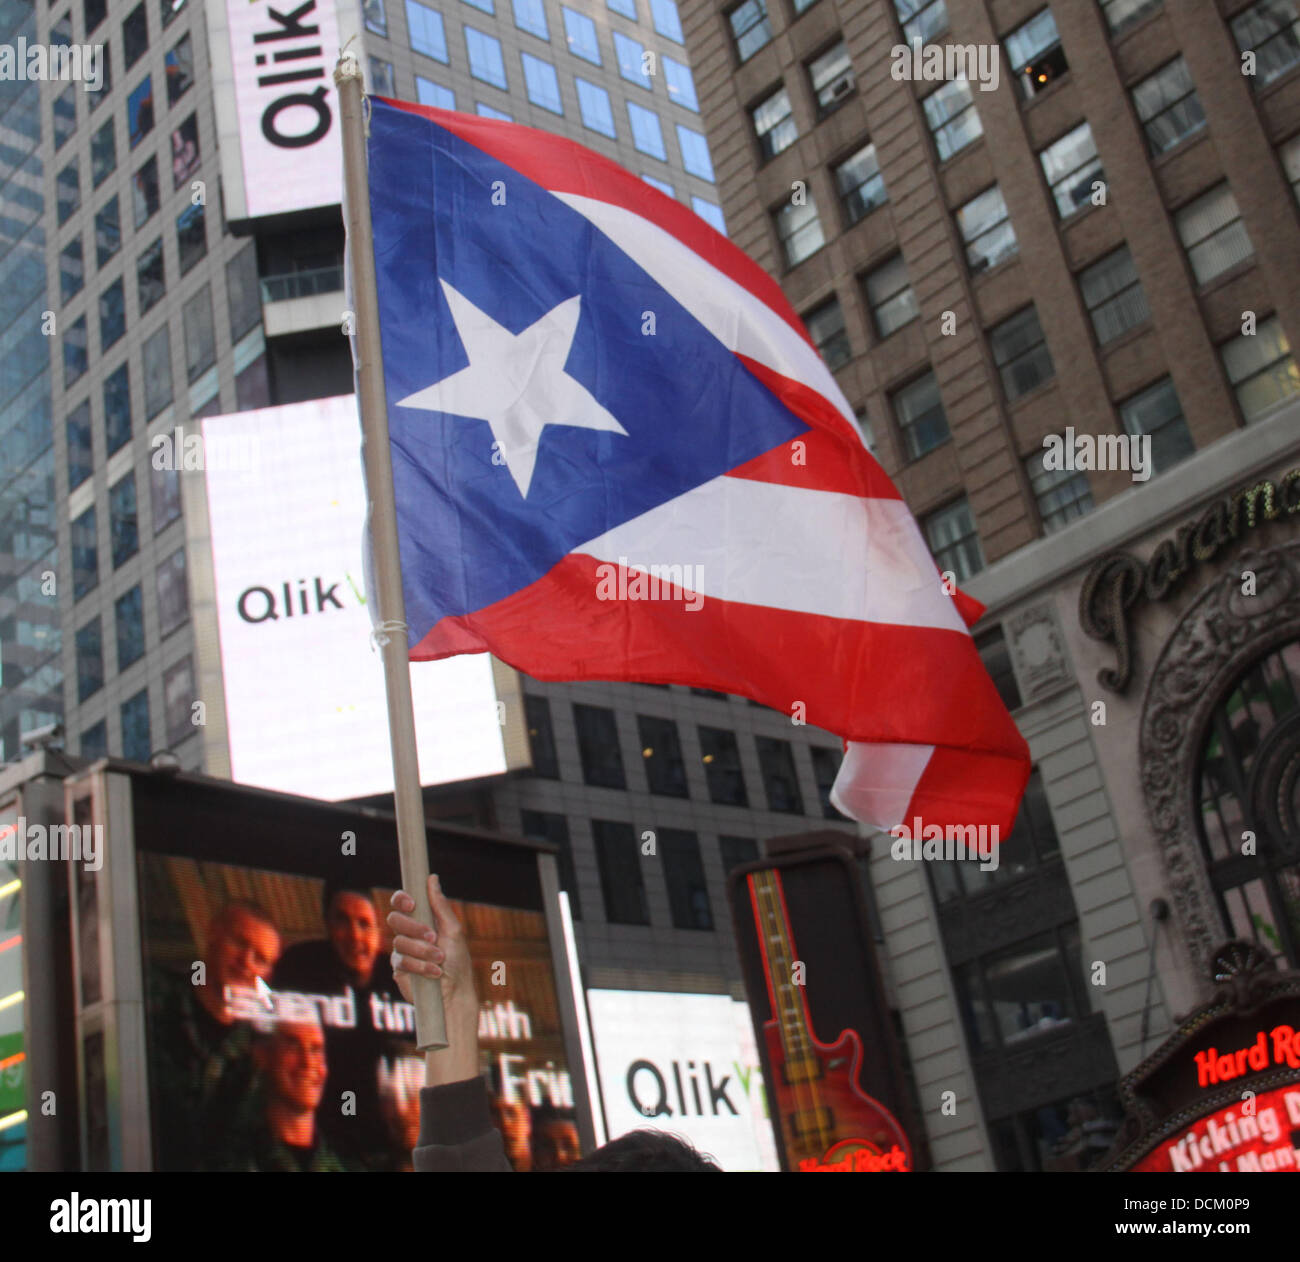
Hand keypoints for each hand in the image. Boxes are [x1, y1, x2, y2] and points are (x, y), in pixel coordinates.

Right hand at [387, 874, 475, 1014]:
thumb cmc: (457, 961)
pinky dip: (420, 965)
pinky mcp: (399, 969)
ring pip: (398, 941)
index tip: (413, 904)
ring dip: (422, 950)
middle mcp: (409, 933)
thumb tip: (432, 878)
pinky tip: (433, 971)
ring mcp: (402, 951)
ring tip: (439, 959)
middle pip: (394, 919)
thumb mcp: (453, 930)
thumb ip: (440, 906)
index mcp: (422, 920)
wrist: (455, 992)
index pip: (401, 903)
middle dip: (414, 927)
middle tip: (432, 937)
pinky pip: (400, 960)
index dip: (402, 899)